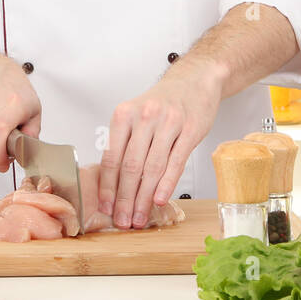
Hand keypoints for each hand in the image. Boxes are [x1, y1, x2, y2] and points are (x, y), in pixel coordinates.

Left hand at [98, 71, 220, 228]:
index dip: (108, 186)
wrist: (194, 80)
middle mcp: (144, 116)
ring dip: (144, 198)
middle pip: (131, 166)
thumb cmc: (163, 102)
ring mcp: (169, 122)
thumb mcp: (135, 114)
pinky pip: (176, 162)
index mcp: (124, 114)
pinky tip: (159, 200)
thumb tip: (112, 182)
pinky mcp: (191, 129)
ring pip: (152, 168)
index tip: (106, 206)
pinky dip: (166, 184)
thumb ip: (124, 143)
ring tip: (140, 216)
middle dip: (125, 199)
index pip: (111, 157)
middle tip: (123, 219)